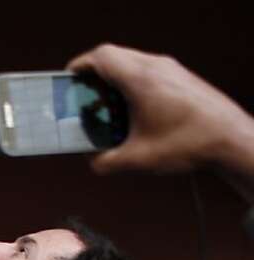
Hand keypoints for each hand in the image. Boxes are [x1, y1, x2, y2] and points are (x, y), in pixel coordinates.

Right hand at [67, 43, 253, 178]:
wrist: (232, 139)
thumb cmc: (190, 143)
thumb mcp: (138, 159)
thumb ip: (108, 162)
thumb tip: (96, 162)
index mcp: (140, 80)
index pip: (102, 56)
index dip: (81, 65)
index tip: (70, 78)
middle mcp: (156, 67)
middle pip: (116, 55)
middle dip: (95, 73)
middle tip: (85, 93)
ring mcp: (172, 70)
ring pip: (133, 61)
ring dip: (116, 77)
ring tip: (108, 103)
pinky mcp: (182, 78)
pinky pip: (150, 70)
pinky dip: (134, 82)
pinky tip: (134, 109)